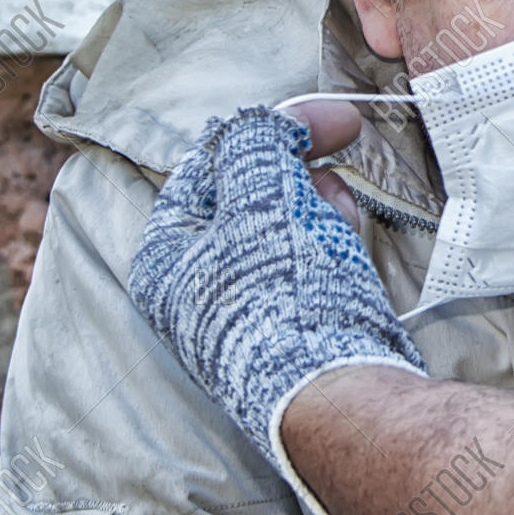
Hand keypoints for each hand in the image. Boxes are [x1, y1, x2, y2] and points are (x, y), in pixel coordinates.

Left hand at [126, 105, 425, 509]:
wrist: (338, 397)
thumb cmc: (280, 293)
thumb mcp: (259, 195)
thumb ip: (255, 142)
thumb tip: (268, 122)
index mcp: (165, 258)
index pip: (202, 169)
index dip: (259, 131)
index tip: (318, 116)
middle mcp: (196, 290)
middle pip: (244, 198)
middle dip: (293, 163)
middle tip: (339, 139)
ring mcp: (246, 315)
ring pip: (281, 230)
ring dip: (314, 197)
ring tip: (342, 188)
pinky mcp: (293, 332)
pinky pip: (307, 267)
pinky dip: (328, 238)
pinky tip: (349, 227)